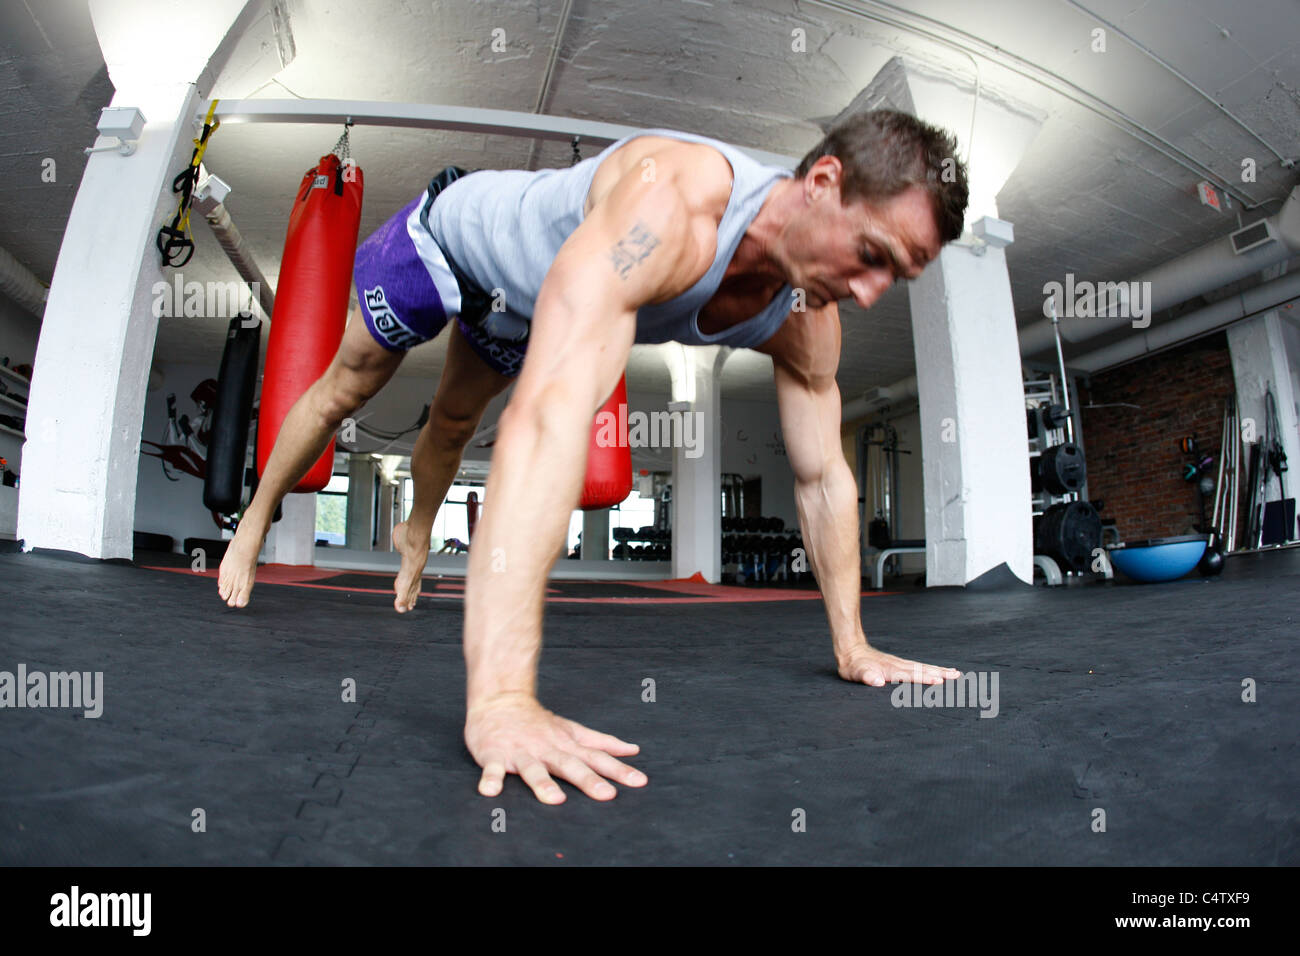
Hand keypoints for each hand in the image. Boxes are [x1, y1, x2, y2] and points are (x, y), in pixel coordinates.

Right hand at [464, 692, 647, 803]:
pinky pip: (492, 768)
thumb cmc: (538, 722)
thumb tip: (632, 750)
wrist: (500, 700)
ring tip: (555, 799)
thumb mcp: (572, 730)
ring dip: (543, 783)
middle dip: (588, 780)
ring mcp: (520, 752)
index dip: (618, 770)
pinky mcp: (494, 754)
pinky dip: (491, 779)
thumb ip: (601, 742)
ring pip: (533, 769)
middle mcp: (546, 748)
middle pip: (569, 765)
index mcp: (565, 745)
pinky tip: (490, 792)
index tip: (639, 781)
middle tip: (607, 795)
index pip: (597, 758)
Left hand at [837, 643, 961, 686]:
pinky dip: (931, 668)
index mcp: (889, 669)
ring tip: (955, 673)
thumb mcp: (855, 672)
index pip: (909, 675)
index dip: (923, 678)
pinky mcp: (899, 664)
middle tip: (956, 676)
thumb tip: (878, 682)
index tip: (938, 680)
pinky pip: (918, 666)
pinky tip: (938, 670)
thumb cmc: (852, 665)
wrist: (850, 650)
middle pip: (922, 669)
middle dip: (939, 673)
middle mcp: (898, 665)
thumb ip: (866, 676)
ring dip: (939, 670)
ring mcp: (900, 663)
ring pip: (923, 667)